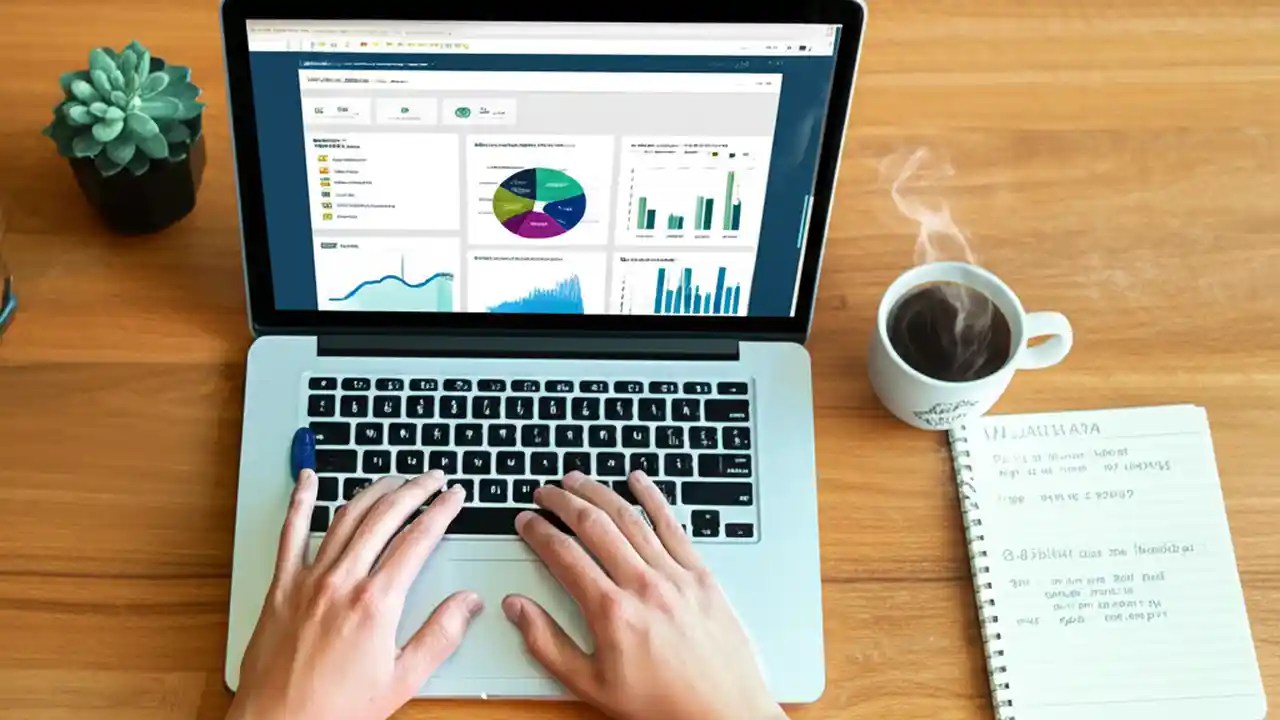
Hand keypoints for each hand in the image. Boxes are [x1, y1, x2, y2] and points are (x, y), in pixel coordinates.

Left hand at [229, 470, 479, 719]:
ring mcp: (309, 579)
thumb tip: (469, 603)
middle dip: (414, 489)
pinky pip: (290, 532)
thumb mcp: (403, 679)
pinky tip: (307, 479)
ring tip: (393, 478)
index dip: (441, 510)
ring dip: (373, 490)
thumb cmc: (336, 711)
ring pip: (345, 517)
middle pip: (385, 516)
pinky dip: (299, 501)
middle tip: (432, 477)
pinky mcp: (282, 586)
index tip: (454, 496)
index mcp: (377, 603)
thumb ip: (440, 636)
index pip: (418, 538)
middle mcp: (342, 582)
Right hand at [504, 471, 785, 719]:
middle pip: (594, 526)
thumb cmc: (661, 705)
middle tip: (544, 491)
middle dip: (563, 502)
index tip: (526, 521)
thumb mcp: (591, 685)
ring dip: (599, 493)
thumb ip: (548, 644)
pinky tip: (638, 480)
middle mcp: (643, 585)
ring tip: (576, 480)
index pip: (564, 556)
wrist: (722, 713)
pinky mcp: (701, 574)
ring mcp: (675, 575)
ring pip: (630, 518)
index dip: (538, 532)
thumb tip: (516, 608)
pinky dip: (653, 498)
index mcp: (611, 612)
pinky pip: (673, 525)